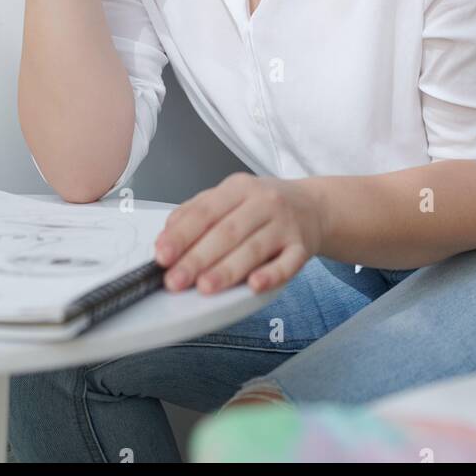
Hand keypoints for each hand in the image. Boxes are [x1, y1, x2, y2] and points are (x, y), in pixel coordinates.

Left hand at [154, 173, 323, 295]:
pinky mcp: (302, 247)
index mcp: (239, 188)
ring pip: (254, 248)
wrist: (313, 206)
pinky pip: (288, 263)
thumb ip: (196, 211)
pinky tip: (255, 285)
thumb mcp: (230, 196)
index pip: (205, 211)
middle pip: (227, 231)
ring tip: (205, 287)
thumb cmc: (263, 205)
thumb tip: (166, 236)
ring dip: (228, 269)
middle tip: (176, 279)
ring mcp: (285, 225)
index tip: (162, 255)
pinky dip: (271, 275)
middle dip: (198, 257)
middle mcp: (263, 202)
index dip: (181, 234)